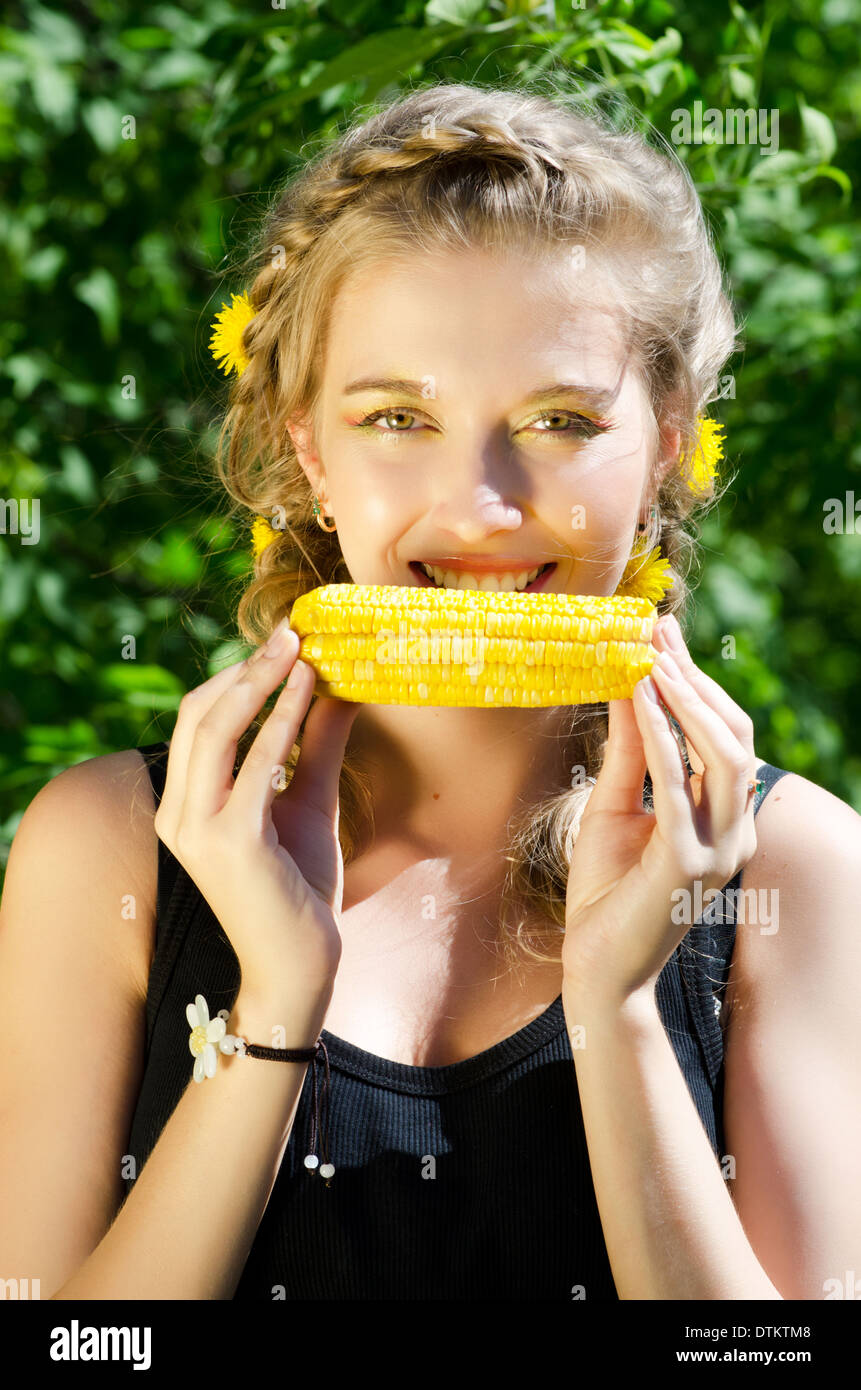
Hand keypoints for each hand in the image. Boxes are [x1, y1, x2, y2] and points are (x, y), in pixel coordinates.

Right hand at [153, 620, 361, 998]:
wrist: (301, 966)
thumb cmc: (300, 890)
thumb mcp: (307, 802)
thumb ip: (315, 746)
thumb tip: (337, 686)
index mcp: (183, 805)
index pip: (196, 720)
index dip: (235, 675)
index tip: (281, 641)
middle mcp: (177, 815)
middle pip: (197, 714)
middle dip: (245, 667)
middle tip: (290, 632)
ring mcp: (197, 830)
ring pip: (214, 729)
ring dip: (258, 681)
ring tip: (298, 647)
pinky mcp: (230, 843)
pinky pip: (255, 765)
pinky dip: (282, 720)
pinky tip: (308, 690)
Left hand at [561, 613, 759, 1003]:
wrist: (594, 968)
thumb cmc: (604, 891)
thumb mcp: (612, 805)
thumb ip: (626, 750)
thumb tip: (626, 681)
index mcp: (724, 818)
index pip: (725, 734)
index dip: (697, 681)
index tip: (662, 634)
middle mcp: (734, 832)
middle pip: (732, 735)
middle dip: (695, 678)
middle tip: (657, 631)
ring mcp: (719, 850)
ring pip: (723, 754)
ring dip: (686, 698)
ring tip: (651, 657)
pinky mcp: (688, 865)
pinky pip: (678, 786)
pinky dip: (660, 734)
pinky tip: (638, 698)